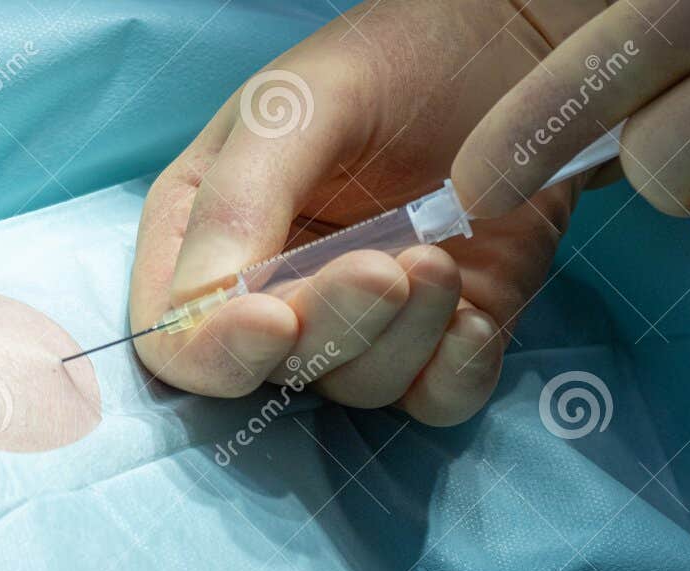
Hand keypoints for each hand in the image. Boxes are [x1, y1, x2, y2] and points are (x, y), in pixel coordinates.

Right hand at [129, 0, 605, 424]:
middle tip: (388, 267)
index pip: (180, 342)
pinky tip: (472, 317)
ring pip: (361, 388)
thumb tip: (206, 304)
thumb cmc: (389, 60)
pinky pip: (437, 401)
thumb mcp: (298, 103)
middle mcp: (278, 296)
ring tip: (439, 257)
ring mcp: (365, 326)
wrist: (509, 51)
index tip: (274, 319)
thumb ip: (240, 198)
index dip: (219, 351)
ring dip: (404, 336)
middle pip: (276, 372)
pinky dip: (454, 374)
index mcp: (210, 239)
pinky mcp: (442, 341)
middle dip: (334, 327)